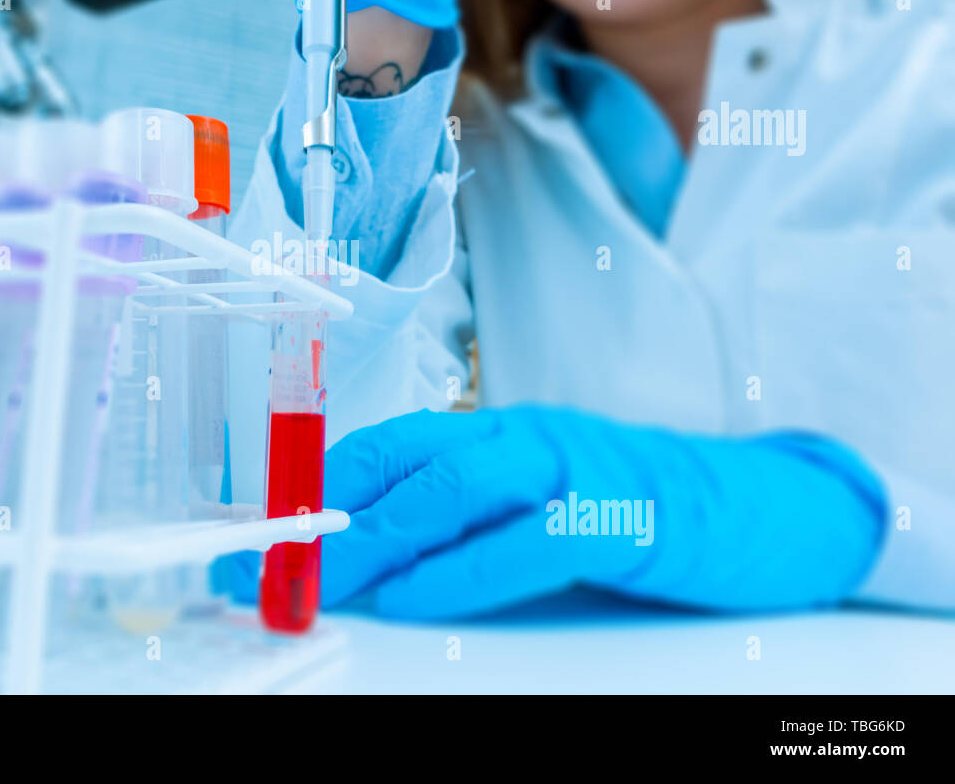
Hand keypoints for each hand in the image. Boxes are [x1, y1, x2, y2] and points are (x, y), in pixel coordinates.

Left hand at [219, 407, 885, 618]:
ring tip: (329, 583)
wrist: (762, 505)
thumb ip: (460, 523)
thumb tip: (365, 559)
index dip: (316, 491)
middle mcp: (526, 437)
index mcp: (496, 432)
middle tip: (270, 570)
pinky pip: (534, 539)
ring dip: (382, 539)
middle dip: (328, 522)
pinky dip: (468, 568)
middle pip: (408, 467)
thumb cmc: (631, 509)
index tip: (264, 537)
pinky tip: (420, 594)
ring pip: (459, 489)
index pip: (387, 447)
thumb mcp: (533, 504)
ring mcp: (576, 469)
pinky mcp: (627, 516)